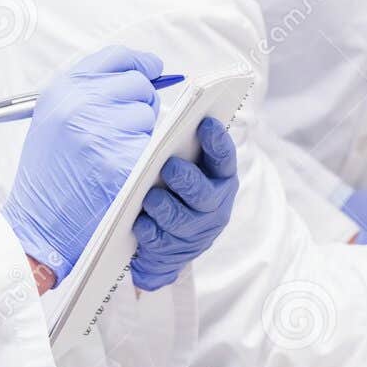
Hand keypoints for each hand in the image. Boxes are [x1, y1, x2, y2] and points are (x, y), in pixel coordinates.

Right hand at [1, 45, 161, 282]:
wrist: (38, 226)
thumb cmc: (49, 174)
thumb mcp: (55, 118)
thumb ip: (91, 91)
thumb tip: (144, 71)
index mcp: (64, 89)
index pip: (116, 57)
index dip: (139, 62)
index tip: (151, 69)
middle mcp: (81, 104)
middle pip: (138, 84)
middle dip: (140, 104)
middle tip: (120, 132)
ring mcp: (103, 132)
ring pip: (149, 116)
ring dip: (142, 134)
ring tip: (112, 156)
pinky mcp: (124, 162)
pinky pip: (153, 146)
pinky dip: (146, 159)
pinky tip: (123, 172)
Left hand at [130, 117, 238, 290]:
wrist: (170, 243)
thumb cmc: (176, 189)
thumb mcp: (188, 167)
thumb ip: (181, 147)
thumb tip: (158, 115)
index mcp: (220, 179)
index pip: (224, 159)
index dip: (217, 142)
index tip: (205, 123)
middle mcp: (215, 206)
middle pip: (204, 194)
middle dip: (186, 180)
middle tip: (168, 167)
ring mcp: (196, 232)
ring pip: (182, 220)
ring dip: (164, 206)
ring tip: (150, 197)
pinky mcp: (176, 252)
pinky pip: (160, 241)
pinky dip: (149, 230)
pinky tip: (141, 222)